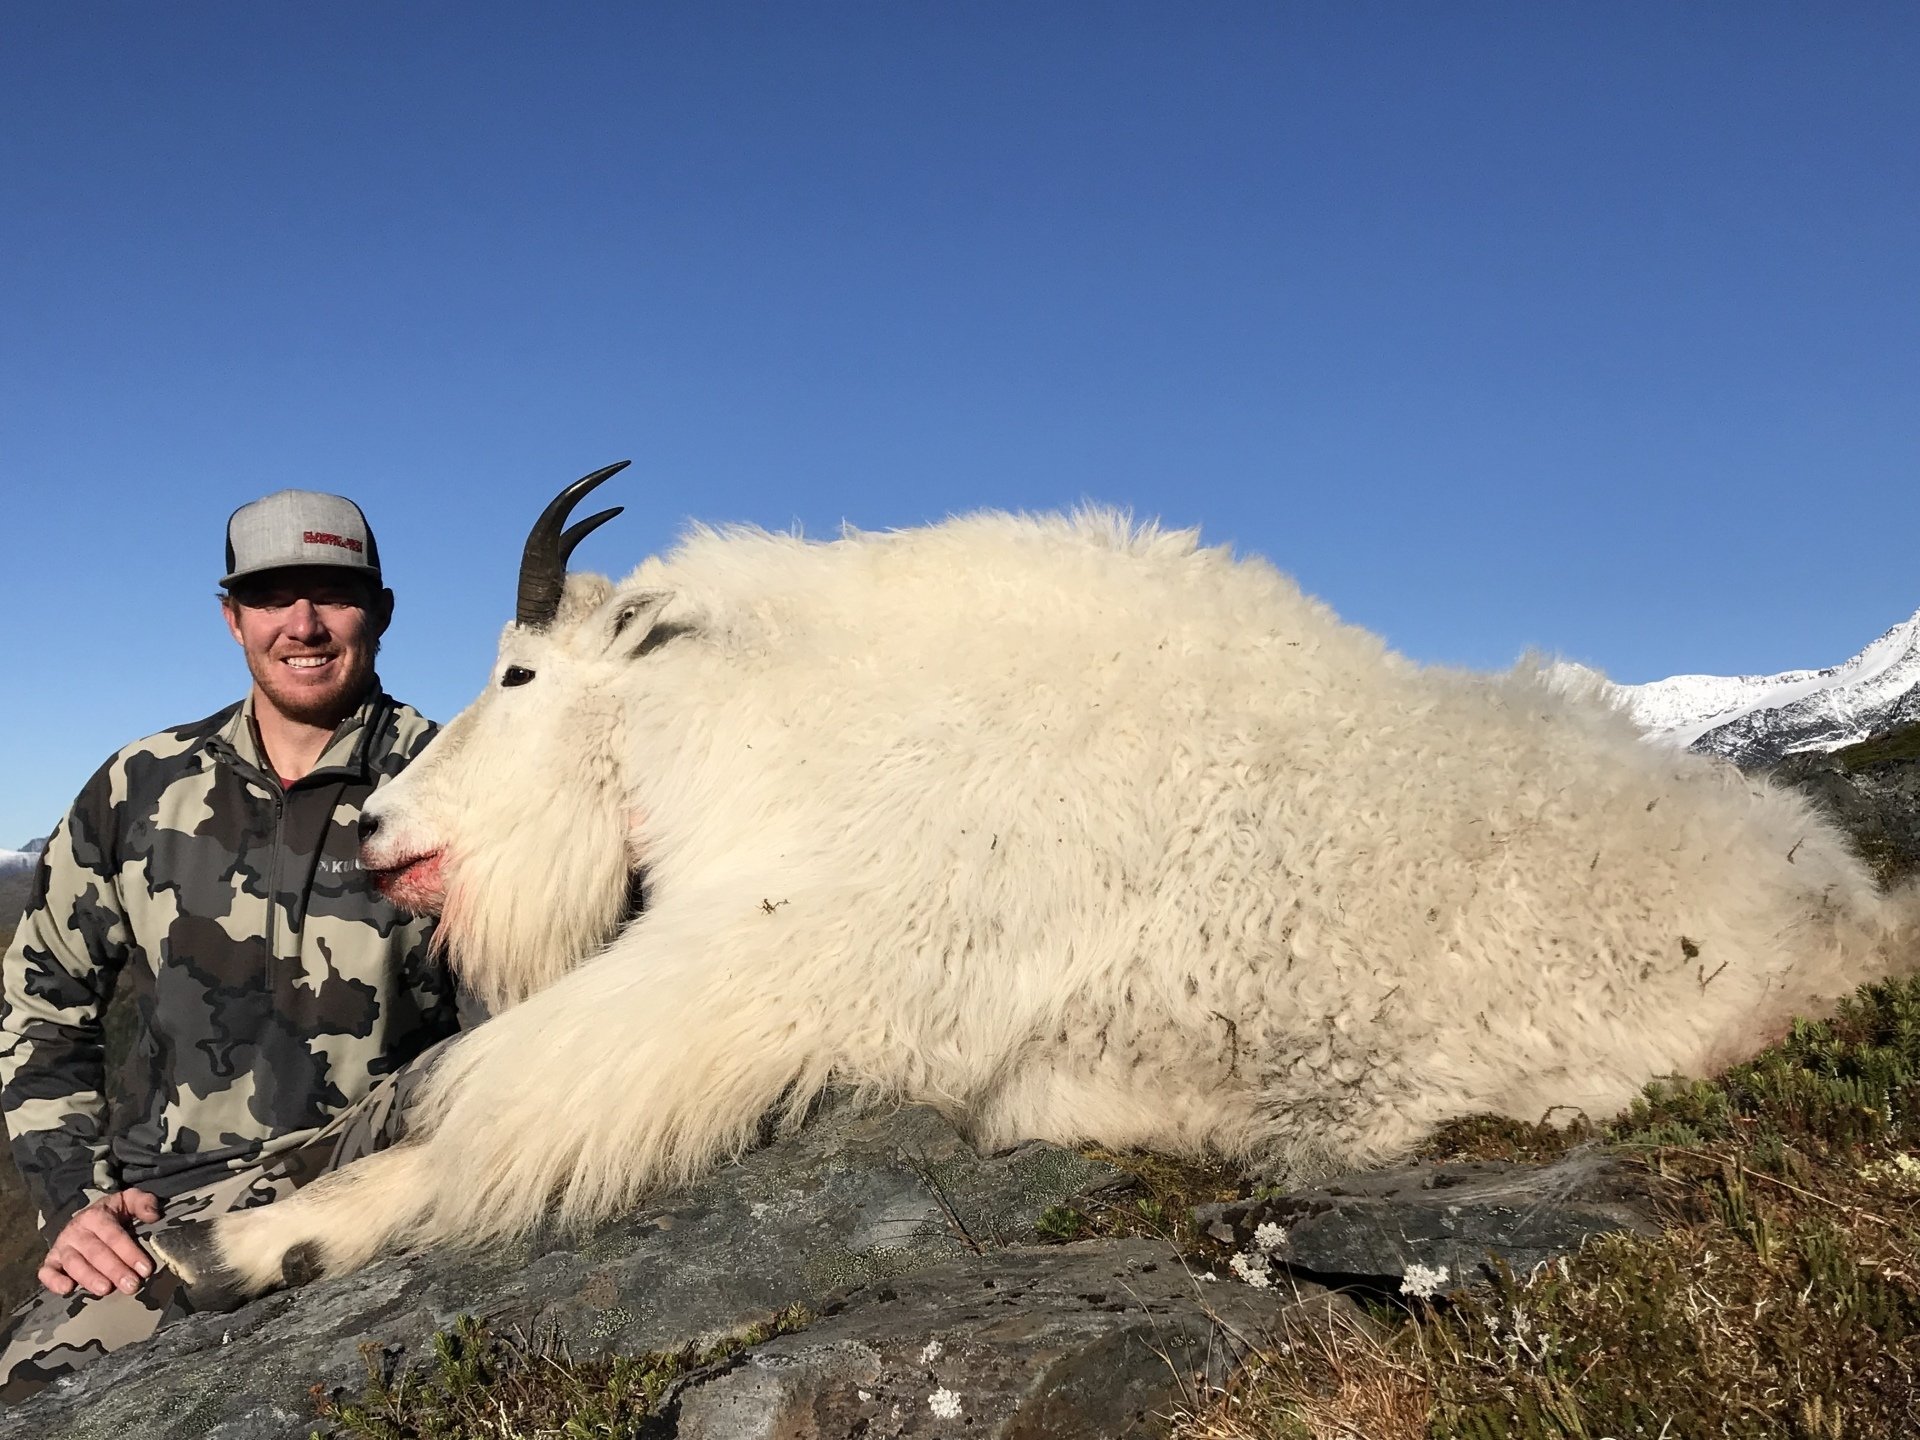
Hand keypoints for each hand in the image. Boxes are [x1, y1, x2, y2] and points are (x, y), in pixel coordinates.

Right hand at [39, 1189, 162, 1297]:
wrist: (85, 1217)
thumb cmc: (112, 1213)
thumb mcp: (129, 1201)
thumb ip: (144, 1202)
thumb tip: (154, 1215)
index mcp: (96, 1216)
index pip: (114, 1235)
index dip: (130, 1252)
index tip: (145, 1269)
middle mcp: (76, 1231)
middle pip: (95, 1252)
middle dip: (114, 1270)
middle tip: (131, 1285)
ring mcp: (62, 1246)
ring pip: (73, 1263)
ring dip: (89, 1278)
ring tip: (106, 1290)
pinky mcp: (51, 1261)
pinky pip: (47, 1271)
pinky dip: (54, 1281)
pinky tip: (67, 1289)